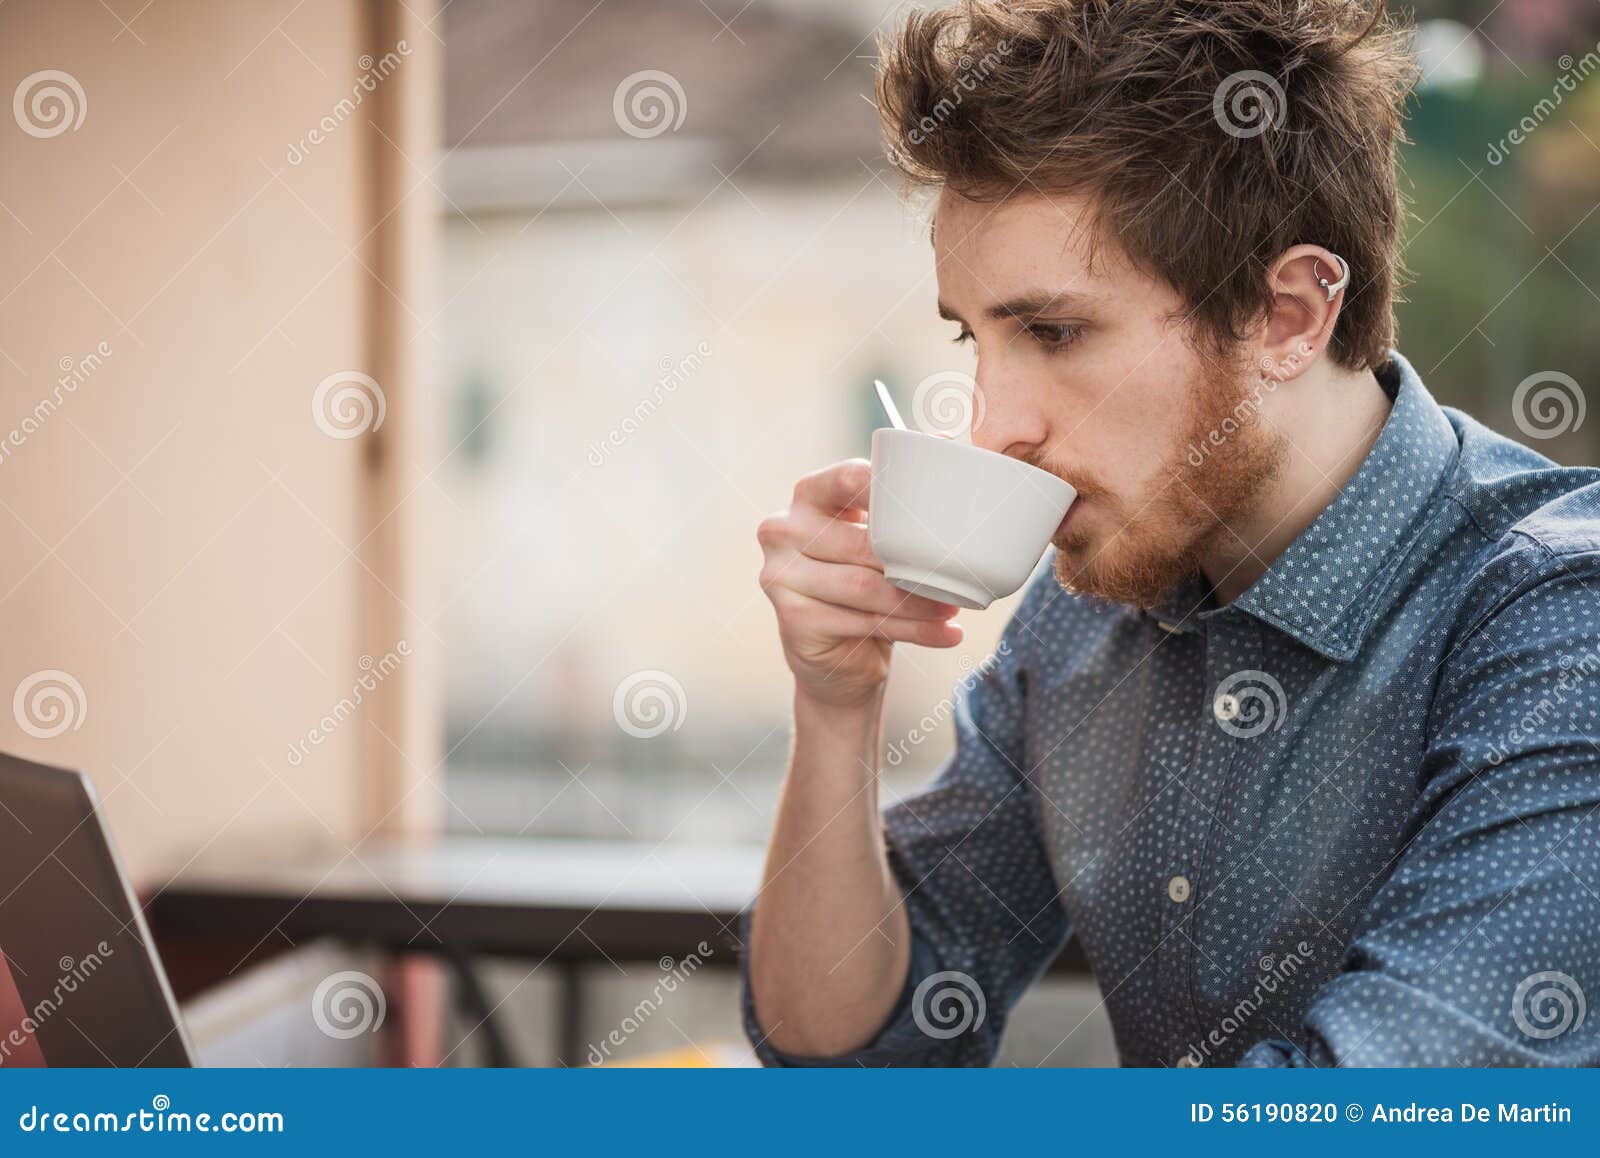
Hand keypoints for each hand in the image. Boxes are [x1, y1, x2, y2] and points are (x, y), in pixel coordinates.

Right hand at [757, 458, 963, 709]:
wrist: (836, 650)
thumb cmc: (864, 577)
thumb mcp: (879, 533)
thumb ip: (901, 494)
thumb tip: (946, 438)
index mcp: (809, 493)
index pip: (850, 479)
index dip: (892, 489)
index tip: (936, 506)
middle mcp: (784, 528)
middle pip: (862, 543)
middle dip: (917, 561)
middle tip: (960, 571)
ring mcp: (780, 575)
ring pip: (864, 586)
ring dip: (918, 601)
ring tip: (955, 606)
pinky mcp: (792, 619)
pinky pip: (862, 623)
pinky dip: (914, 631)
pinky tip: (945, 633)